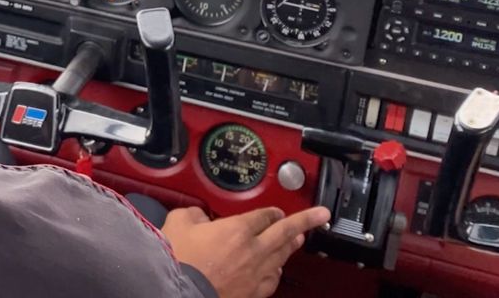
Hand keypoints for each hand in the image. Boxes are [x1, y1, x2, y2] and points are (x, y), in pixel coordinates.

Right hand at [162, 205, 330, 297]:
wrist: (179, 291)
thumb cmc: (180, 261)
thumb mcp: (179, 223)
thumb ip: (192, 214)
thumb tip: (197, 214)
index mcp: (238, 229)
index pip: (264, 215)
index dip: (272, 211)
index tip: (276, 210)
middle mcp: (253, 250)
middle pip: (285, 232)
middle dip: (304, 221)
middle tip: (319, 215)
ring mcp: (255, 273)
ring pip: (282, 255)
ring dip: (293, 245)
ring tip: (301, 238)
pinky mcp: (252, 292)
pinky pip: (273, 279)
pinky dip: (277, 271)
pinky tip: (278, 270)